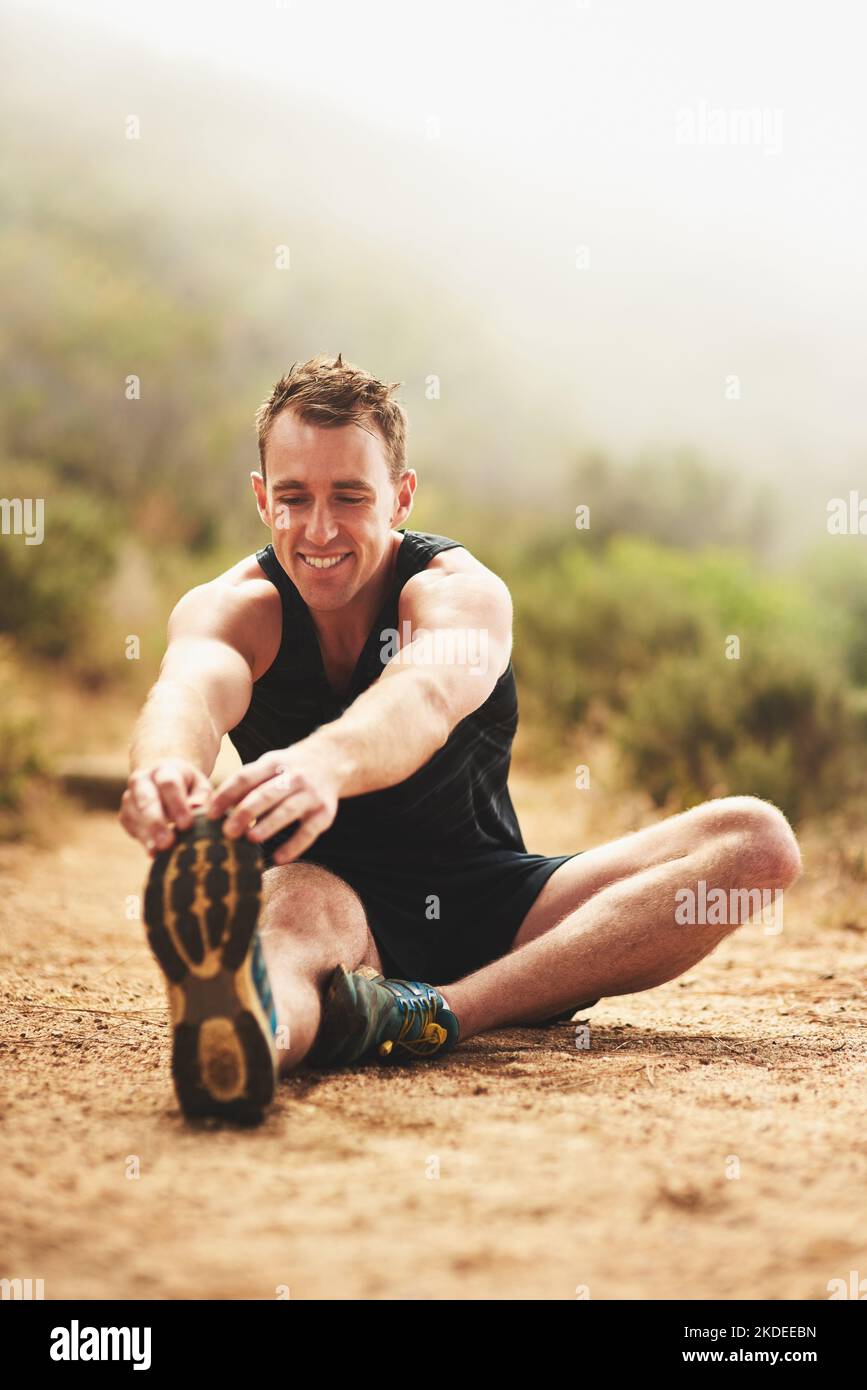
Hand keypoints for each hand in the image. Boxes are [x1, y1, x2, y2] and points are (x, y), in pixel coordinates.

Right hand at [119, 759, 213, 855]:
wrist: (162, 781)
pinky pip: (130, 827)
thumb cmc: (187, 787)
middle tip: (167, 842)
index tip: (186, 824)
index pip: (168, 784)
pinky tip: (153, 851)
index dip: (177, 804)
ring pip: (135, 815)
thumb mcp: (199, 786)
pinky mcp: (124, 814)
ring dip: (147, 834)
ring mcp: (130, 796)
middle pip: (146, 799)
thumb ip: (201, 797)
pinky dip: (141, 839)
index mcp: (164, 770)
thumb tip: (196, 809)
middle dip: (156, 822)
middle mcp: (142, 780)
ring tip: (159, 851)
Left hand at [207, 746, 339, 863]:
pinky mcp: (325, 813)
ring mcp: (312, 794)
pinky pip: (309, 831)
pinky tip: (278, 858)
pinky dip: (294, 846)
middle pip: (267, 794)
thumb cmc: (286, 771)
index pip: (246, 777)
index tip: (210, 814)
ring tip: (251, 839)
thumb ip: (243, 786)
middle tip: (227, 832)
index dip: (227, 795)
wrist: (330, 762)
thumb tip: (210, 809)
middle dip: (246, 812)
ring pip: (288, 810)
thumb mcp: (267, 768)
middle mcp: (295, 776)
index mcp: (273, 763)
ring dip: (269, 825)